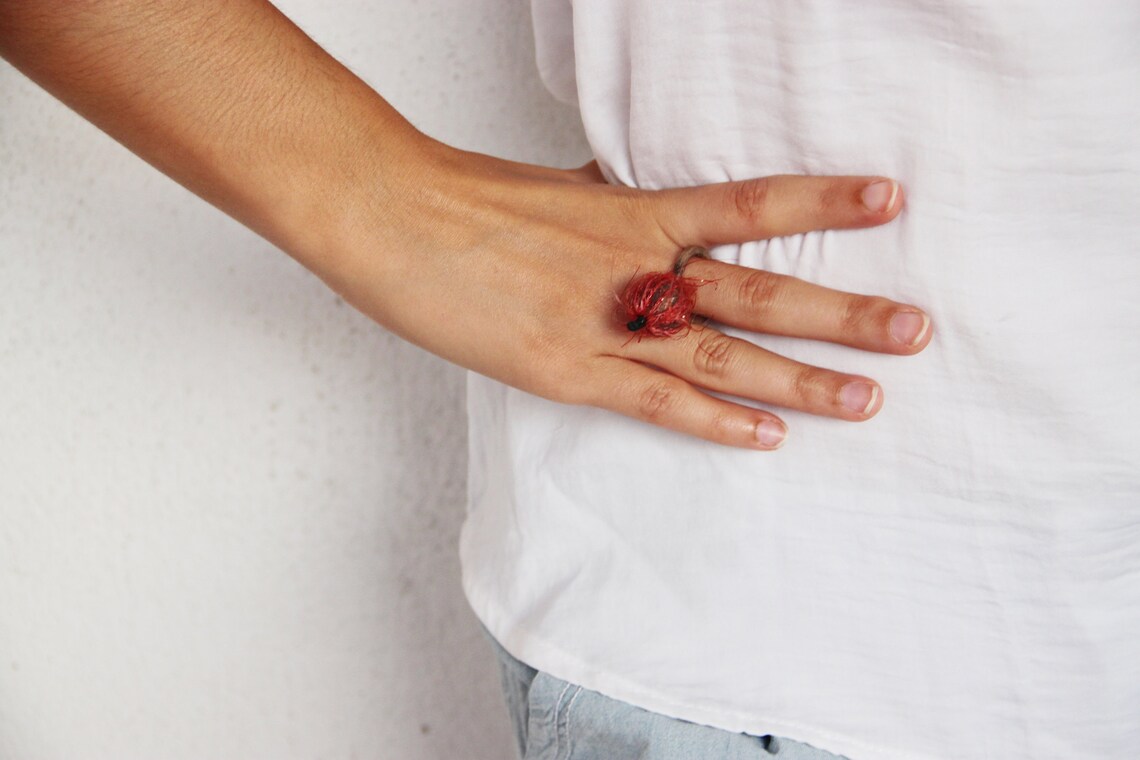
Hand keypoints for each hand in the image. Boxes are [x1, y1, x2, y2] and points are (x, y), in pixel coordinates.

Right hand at [0, 1, 928, 449]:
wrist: (392, 216)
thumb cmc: (464, 197)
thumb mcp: (556, 192)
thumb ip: (612, 209)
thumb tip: (644, 211)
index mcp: (633, 212)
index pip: (751, 203)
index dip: (824, 199)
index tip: (890, 198)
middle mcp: (635, 266)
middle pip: (761, 289)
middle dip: (843, 311)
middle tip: (915, 328)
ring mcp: (606, 322)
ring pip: (724, 353)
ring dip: (801, 379)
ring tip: (870, 399)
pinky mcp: (568, 371)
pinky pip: (656, 401)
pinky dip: (713, 420)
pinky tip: (764, 438)